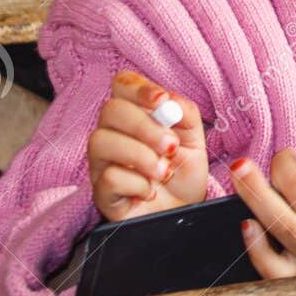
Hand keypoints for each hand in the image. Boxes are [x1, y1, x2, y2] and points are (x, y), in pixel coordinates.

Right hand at [87, 71, 207, 221]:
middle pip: (110, 111)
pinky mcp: (101, 193)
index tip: (162, 101)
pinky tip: (150, 190)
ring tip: (165, 171)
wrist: (186, 210)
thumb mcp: (195, 138)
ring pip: (100, 141)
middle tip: (171, 146)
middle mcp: (112, 134)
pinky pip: (108, 178)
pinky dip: (137, 183)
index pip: (121, 85)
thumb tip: (168, 101)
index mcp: (135, 115)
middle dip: (145, 126)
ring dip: (141, 155)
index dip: (138, 88)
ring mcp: (102, 163)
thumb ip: (185, 113)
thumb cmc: (184, 171)